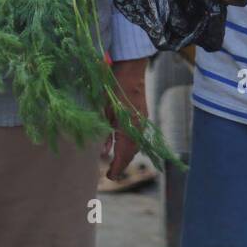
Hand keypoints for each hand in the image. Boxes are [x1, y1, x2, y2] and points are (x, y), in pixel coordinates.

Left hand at [102, 58, 147, 179]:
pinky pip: (138, 136)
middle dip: (121, 164)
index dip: (117, 168)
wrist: (131, 69)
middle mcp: (138, 128)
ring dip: (126, 155)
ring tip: (115, 162)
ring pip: (136, 145)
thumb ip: (105, 132)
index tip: (109, 177)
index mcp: (128, 128)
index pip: (123, 156)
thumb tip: (104, 152)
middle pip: (131, 153)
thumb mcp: (104, 111)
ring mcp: (142, 122)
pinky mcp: (143, 116)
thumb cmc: (113, 88)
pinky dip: (130, 145)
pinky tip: (122, 145)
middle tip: (111, 173)